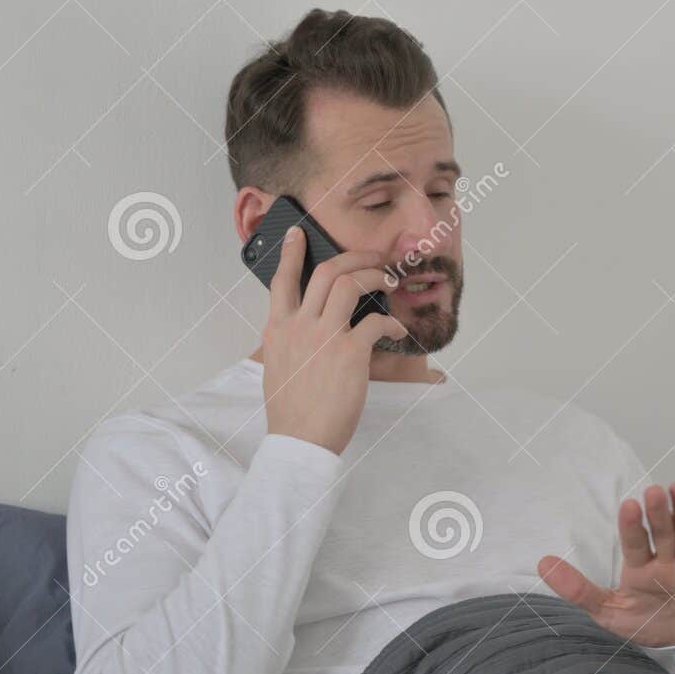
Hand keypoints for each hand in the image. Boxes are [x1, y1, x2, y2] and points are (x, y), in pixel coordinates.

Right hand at [261, 226, 406, 454]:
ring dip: (376, 277)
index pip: (282, 280)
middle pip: (327, 272)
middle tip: (373, 257)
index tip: (298, 234)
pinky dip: (391, 322)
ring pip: (351, 284)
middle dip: (355, 257)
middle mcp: (299, 325)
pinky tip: (398, 329)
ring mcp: (324, 336)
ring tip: (389, 281)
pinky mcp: (350, 353)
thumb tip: (303, 329)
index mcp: (278, 328)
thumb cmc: (292, 410)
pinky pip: (377, 322)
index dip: (292, 253)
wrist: (300, 439)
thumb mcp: (277, 366)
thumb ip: (288, 341)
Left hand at [538, 482, 674, 647]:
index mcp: (642, 568)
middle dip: (659, 513)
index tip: (627, 505)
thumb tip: (541, 563)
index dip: (632, 526)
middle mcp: (669, 561)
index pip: (635, 543)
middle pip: (663, 532)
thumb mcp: (611, 613)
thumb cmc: (653, 626)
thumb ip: (578, 590)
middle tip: (653, 491)